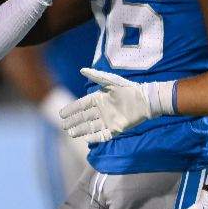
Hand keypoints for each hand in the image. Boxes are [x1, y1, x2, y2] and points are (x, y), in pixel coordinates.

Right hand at [59, 68, 175, 142]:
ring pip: (90, 127)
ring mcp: (108, 120)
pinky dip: (95, 137)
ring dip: (81, 130)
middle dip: (73, 121)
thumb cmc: (128, 89)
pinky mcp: (116, 129)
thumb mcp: (111, 82)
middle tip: (63, 126)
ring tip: (71, 133)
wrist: (145, 101)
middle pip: (84, 117)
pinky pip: (103, 135)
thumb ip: (96, 76)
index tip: (61, 113)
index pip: (81, 105)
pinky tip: (87, 139)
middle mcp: (101, 110)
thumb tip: (82, 69)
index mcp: (98, 99)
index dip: (71, 109)